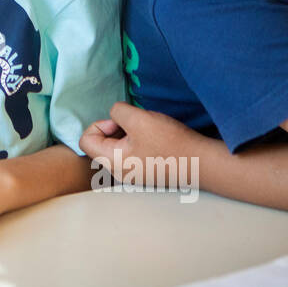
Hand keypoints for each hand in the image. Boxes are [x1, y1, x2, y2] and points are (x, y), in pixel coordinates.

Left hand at [78, 102, 202, 184]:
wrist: (202, 163)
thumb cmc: (170, 143)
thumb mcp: (139, 118)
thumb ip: (118, 111)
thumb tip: (115, 115)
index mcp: (112, 162)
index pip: (85, 140)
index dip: (99, 124)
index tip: (121, 122)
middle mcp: (119, 172)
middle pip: (101, 144)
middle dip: (115, 128)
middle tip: (136, 124)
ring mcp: (134, 174)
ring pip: (118, 147)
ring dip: (129, 133)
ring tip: (148, 131)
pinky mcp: (147, 172)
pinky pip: (132, 153)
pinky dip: (139, 142)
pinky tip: (156, 139)